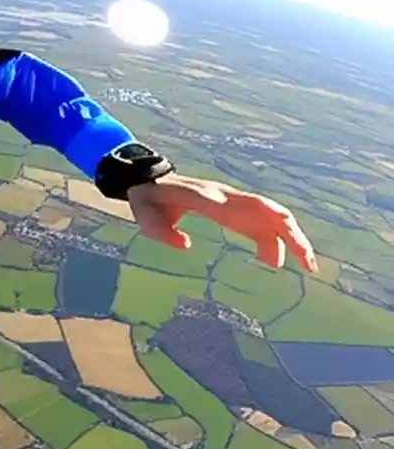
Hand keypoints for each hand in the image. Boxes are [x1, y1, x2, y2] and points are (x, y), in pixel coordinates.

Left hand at [127, 173, 317, 271]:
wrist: (150, 183)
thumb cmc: (147, 199)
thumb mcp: (143, 213)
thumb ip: (159, 229)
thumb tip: (186, 245)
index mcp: (203, 194)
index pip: (231, 201)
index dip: (247, 210)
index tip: (270, 224)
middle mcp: (225, 197)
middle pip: (267, 210)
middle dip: (290, 233)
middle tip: (306, 259)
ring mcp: (233, 204)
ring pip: (272, 219)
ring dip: (291, 240)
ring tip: (305, 266)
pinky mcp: (234, 214)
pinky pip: (260, 227)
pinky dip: (272, 243)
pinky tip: (273, 263)